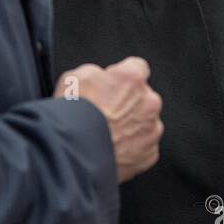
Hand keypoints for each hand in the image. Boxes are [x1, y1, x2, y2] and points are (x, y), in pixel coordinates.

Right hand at [54, 57, 161, 182]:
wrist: (74, 156)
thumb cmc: (72, 116)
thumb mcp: (75, 77)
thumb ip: (98, 72)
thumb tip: (102, 78)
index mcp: (133, 78)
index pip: (137, 67)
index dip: (121, 77)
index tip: (111, 87)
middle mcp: (149, 102)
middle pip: (143, 97)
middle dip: (128, 104)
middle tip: (104, 114)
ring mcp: (151, 130)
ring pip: (145, 123)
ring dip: (131, 126)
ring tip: (106, 135)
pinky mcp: (149, 154)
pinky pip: (143, 147)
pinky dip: (131, 148)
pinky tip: (112, 148)